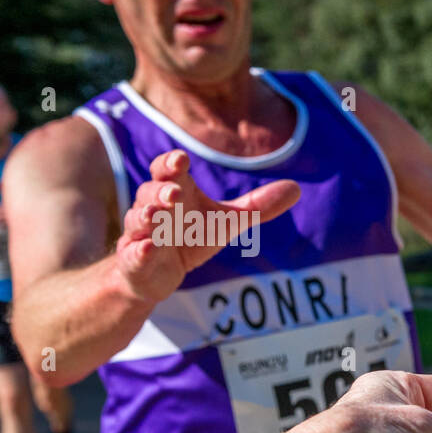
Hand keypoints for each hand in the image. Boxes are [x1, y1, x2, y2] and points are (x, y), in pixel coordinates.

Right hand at [114, 149, 299, 302]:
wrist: (157, 274)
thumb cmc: (190, 237)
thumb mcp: (225, 222)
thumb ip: (257, 206)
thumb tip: (296, 188)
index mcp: (174, 192)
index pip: (167, 170)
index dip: (171, 164)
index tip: (181, 159)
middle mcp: (153, 209)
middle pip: (151, 193)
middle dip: (160, 192)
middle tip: (173, 193)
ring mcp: (140, 234)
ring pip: (138, 221)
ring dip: (146, 217)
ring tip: (155, 216)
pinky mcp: (134, 260)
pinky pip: (134, 254)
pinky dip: (139, 251)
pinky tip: (146, 248)